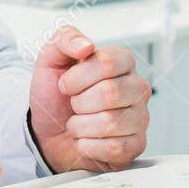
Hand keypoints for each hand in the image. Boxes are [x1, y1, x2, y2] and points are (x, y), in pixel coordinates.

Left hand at [27, 26, 149, 173]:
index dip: (78, 77)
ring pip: (111, 122)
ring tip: (78, 122)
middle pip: (111, 93)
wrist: (48, 132)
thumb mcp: (50, 61)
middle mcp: (136, 88)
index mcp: (122, 61)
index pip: (108, 62)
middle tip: (74, 104)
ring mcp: (140, 117)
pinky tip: (85, 140)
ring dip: (80, 126)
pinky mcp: (136, 145)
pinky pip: (115, 148)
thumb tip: (86, 45)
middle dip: (79, 102)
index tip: (66, 84)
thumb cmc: (55, 96)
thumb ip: (64, 39)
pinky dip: (88, 146)